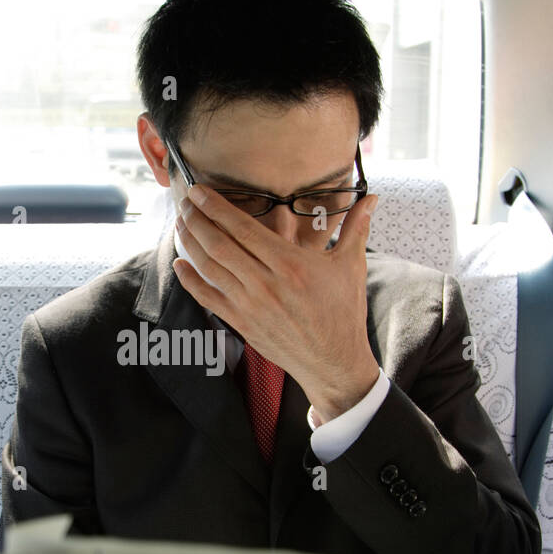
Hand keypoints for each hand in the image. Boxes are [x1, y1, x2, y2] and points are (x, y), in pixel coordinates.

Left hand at [172, 185, 379, 422]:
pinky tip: (180, 264)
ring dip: (190, 244)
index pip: (244, 228)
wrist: (333, 362)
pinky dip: (190, 281)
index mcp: (291, 264)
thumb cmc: (343, 312)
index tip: (199, 192)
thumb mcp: (351, 267)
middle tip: (184, 203)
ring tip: (180, 225)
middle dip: (197, 220)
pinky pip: (208, 299)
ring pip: (209, 268)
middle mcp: (266, 283)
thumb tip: (372, 197)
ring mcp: (250, 305)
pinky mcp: (242, 324)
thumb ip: (357, 227)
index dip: (216, 208)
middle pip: (219, 245)